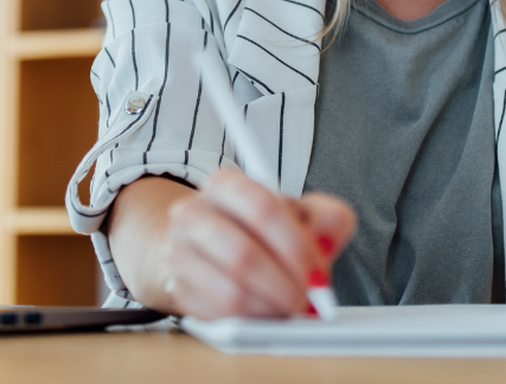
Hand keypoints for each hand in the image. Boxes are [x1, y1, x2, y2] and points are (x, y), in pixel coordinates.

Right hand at [161, 168, 355, 318]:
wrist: (213, 247)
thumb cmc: (263, 230)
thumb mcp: (302, 213)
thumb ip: (327, 218)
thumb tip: (326, 242)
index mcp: (226, 184)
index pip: (263, 208)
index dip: (296, 246)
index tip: (318, 273)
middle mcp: (194, 212)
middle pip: (243, 254)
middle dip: (285, 286)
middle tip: (307, 301)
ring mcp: (179, 250)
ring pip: (230, 291)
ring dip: (270, 308)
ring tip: (288, 309)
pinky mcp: (179, 287)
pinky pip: (218, 315)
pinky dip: (250, 322)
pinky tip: (265, 313)